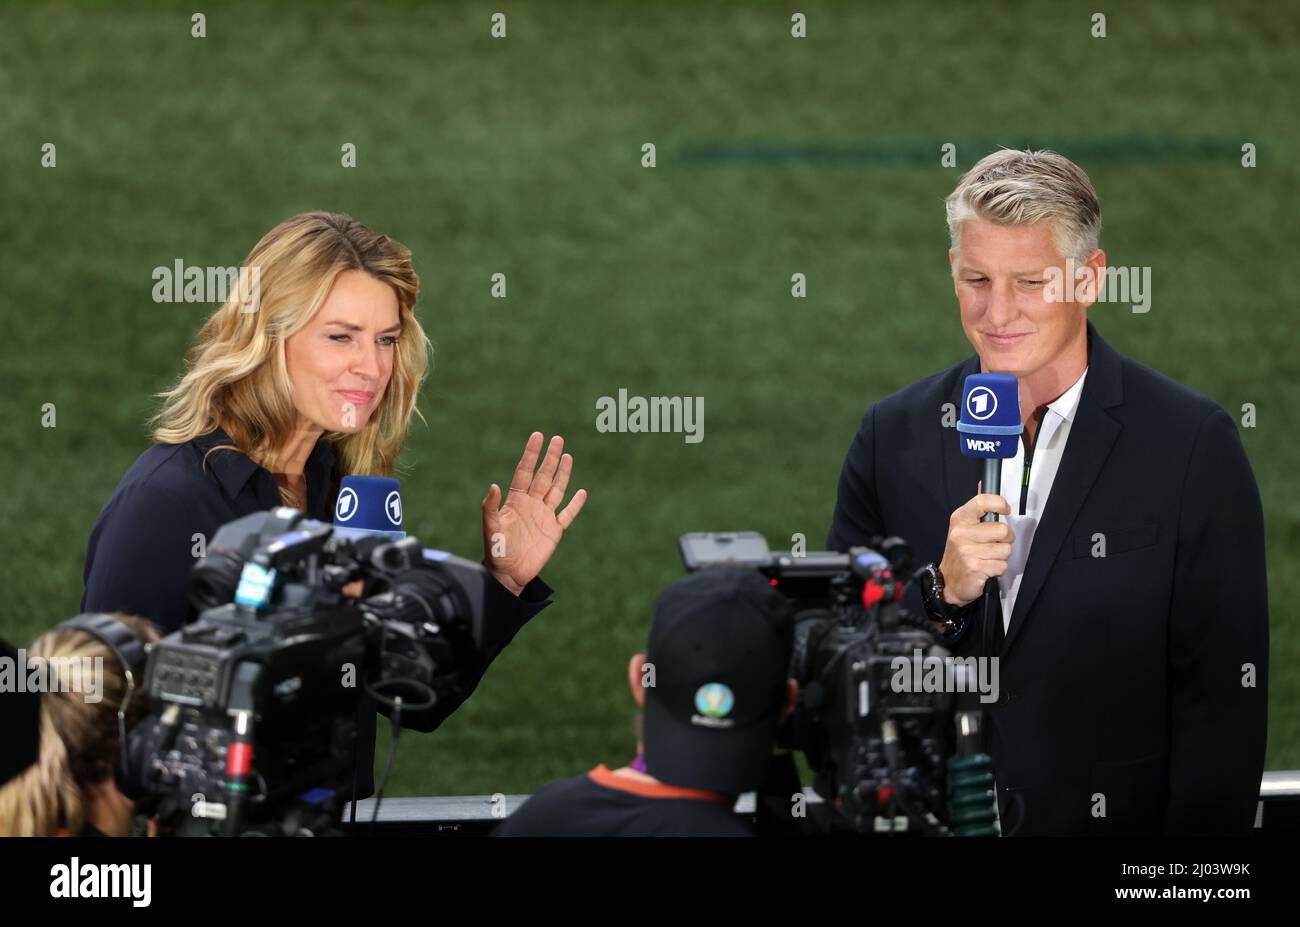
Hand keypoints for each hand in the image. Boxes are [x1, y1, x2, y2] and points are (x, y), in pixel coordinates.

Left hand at [482, 432, 587, 594]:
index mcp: (516, 500)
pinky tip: (581, 492)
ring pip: (556, 489)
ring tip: (567, 455)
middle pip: (543, 475)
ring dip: (562, 473)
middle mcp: (531, 504)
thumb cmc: (496, 550)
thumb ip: (490, 506)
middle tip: (557, 438)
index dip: (531, 454)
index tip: (537, 436)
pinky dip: (575, 504)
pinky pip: (567, 514)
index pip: (524, 471)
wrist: (508, 574)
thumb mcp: (491, 527)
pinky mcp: (554, 531)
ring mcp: (544, 516)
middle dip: (550, 457)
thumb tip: (494, 485)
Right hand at [938, 489, 1014, 606]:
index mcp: (960, 519)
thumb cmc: (961, 552)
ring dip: (1001, 556)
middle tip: (994, 544)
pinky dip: (998, 569)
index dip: (999, 504)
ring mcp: (967, 551)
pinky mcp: (974, 567)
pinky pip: (1002, 565)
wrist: (948, 581)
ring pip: (1005, 549)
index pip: (982, 501)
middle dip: (1005, 539)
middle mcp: (961, 533)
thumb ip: (978, 512)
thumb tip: (987, 487)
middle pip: (1002, 530)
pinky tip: (986, 568)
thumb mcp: (964, 528)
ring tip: (988, 557)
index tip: (1005, 510)